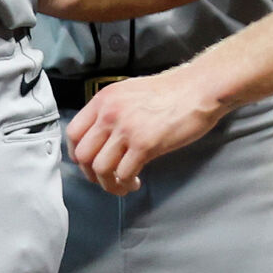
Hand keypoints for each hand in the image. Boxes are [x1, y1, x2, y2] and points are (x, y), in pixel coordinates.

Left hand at [67, 69, 221, 193]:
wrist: (199, 89)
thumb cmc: (172, 91)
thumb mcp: (131, 92)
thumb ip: (113, 111)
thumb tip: (103, 137)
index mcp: (104, 99)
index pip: (73, 132)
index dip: (78, 154)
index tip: (89, 163)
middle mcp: (109, 113)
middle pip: (83, 154)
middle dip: (91, 173)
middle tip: (105, 178)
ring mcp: (126, 129)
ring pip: (100, 168)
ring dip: (109, 183)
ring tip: (123, 184)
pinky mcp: (145, 144)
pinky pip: (123, 173)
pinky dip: (126, 183)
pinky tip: (135, 181)